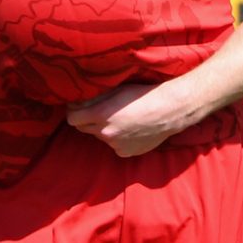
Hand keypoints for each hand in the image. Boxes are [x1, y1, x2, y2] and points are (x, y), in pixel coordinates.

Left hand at [65, 82, 197, 157]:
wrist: (170, 111)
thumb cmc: (144, 95)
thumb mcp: (117, 90)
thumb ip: (95, 98)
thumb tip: (77, 103)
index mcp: (100, 115)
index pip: (72, 119)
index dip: (74, 112)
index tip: (78, 107)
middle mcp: (105, 133)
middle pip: (84, 129)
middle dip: (88, 120)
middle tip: (101, 111)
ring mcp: (115, 145)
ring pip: (101, 137)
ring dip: (105, 129)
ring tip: (123, 119)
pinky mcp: (125, 153)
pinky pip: (115, 146)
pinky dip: (119, 139)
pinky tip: (131, 130)